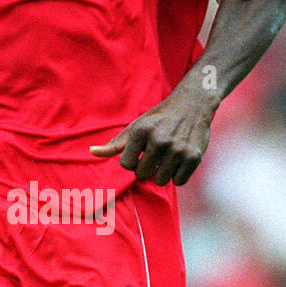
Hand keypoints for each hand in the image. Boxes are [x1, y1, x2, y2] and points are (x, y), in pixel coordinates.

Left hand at [90, 95, 212, 185]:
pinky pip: (178, 182)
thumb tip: (92, 151)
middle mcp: (159, 140)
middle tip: (155, 154)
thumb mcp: (137, 126)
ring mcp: (177, 150)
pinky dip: (178, 175)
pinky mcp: (193, 157)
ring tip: (168, 157)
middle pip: (142, 175)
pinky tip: (180, 159)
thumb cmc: (160, 118)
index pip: (126, 164)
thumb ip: (115, 144)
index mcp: (141, 131)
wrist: (193, 104)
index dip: (133, 160)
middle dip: (146, 168)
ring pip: (160, 180)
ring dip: (162, 173)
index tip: (141, 151)